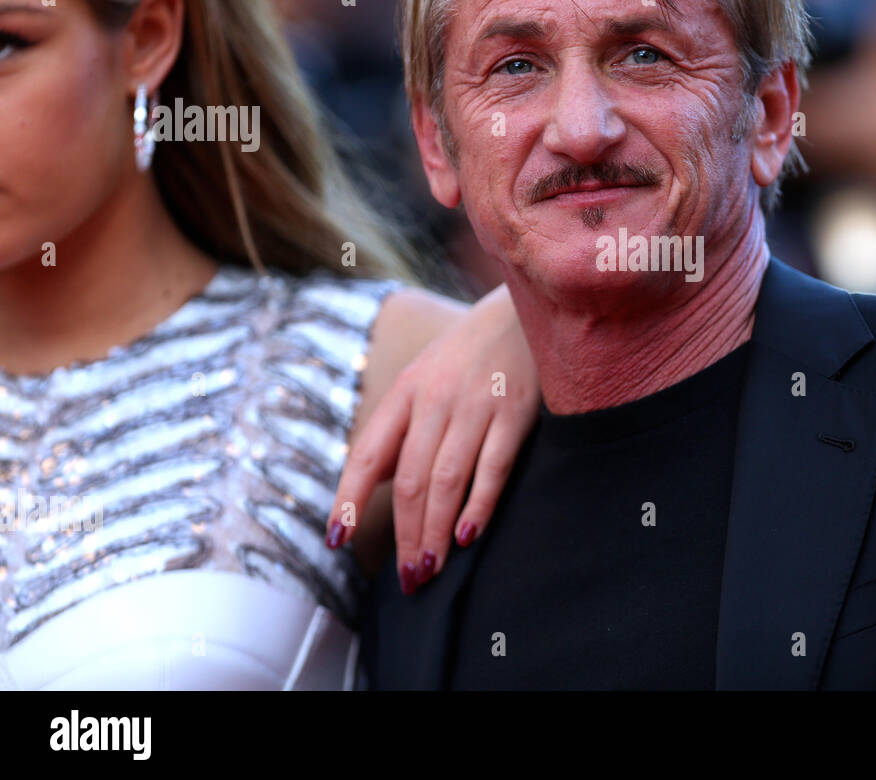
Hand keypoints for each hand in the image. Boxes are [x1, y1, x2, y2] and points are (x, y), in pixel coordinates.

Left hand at [326, 283, 538, 592]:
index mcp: (406, 392)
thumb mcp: (424, 380)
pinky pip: (493, 468)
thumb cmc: (468, 357)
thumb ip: (402, 430)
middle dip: (406, 534)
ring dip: (436, 532)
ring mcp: (477, 405)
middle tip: (408, 577)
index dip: (349, 498)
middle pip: (411, 479)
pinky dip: (479, 505)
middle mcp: (436, 399)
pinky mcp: (516, 413)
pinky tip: (468, 537)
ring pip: (447, 480)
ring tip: (430, 568)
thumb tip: (372, 488)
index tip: (337, 539)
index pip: (369, 453)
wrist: (524, 311)